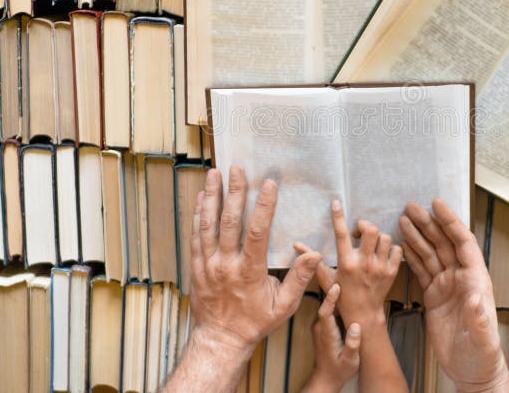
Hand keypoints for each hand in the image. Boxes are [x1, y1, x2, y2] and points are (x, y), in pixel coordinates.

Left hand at [189, 167, 321, 354]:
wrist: (219, 340)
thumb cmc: (254, 322)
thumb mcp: (283, 306)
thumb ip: (299, 279)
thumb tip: (312, 254)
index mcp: (248, 272)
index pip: (257, 233)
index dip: (263, 206)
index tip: (268, 184)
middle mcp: (225, 265)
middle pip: (229, 222)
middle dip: (233, 192)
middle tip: (237, 168)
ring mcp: (207, 264)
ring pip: (208, 224)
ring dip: (211, 197)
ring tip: (214, 173)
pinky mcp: (197, 266)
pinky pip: (195, 236)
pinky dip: (198, 215)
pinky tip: (201, 197)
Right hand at [298, 200, 407, 392]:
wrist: (364, 314)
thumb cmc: (342, 295)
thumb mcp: (326, 278)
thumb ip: (312, 261)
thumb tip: (296, 245)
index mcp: (346, 262)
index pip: (341, 233)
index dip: (338, 215)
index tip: (336, 203)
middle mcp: (364, 263)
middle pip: (370, 230)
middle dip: (364, 226)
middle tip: (358, 234)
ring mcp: (380, 267)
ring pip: (384, 237)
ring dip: (377, 238)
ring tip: (370, 246)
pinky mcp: (392, 271)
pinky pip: (397, 248)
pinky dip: (391, 248)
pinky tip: (382, 253)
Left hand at [301, 284, 360, 392]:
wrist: (326, 378)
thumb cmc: (339, 371)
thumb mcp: (350, 361)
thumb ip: (352, 345)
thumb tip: (356, 327)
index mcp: (326, 334)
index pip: (325, 312)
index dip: (330, 298)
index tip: (337, 286)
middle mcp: (319, 327)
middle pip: (325, 304)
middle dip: (335, 291)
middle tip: (347, 277)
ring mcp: (319, 326)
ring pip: (326, 305)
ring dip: (336, 295)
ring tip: (348, 282)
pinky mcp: (321, 325)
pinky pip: (328, 309)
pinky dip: (336, 302)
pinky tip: (346, 296)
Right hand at [399, 199, 508, 392]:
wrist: (472, 371)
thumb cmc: (481, 356)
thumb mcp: (482, 339)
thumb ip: (479, 318)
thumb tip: (476, 296)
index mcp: (475, 280)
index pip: (463, 243)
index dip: (451, 222)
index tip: (436, 205)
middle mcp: (461, 278)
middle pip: (444, 243)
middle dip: (428, 223)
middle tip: (410, 206)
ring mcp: (447, 286)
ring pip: (431, 253)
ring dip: (417, 236)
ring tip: (402, 220)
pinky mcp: (435, 296)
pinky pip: (422, 270)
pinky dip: (412, 256)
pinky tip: (402, 245)